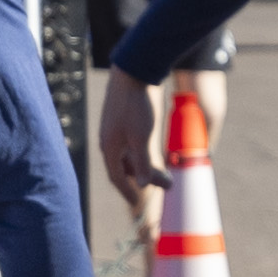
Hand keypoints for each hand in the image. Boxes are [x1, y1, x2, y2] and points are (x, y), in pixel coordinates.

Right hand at [97, 70, 161, 204]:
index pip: (117, 177)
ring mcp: (114, 131)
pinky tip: (152, 152)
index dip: (128, 191)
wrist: (132, 73)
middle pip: (126, 168)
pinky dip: (142, 153)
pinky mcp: (122, 121)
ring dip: (147, 166)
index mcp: (109, 148)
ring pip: (130, 156)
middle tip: (168, 184)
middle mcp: (109, 141)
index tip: (138, 204)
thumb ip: (142, 163)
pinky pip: (130, 145)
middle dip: (146, 178)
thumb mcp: (141, 137)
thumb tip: (143, 186)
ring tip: (167, 172)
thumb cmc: (135, 106)